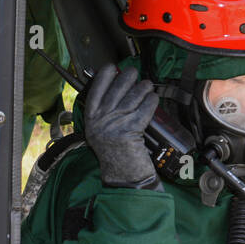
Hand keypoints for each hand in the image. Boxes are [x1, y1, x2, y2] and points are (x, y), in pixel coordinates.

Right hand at [82, 65, 159, 187]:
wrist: (122, 175)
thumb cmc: (113, 154)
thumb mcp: (99, 132)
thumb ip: (103, 113)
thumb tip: (117, 88)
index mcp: (91, 119)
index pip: (96, 90)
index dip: (105, 76)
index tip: (112, 68)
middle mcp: (101, 119)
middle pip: (116, 89)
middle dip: (128, 77)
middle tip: (135, 74)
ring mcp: (116, 124)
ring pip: (133, 96)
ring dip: (143, 88)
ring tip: (147, 85)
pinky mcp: (132, 129)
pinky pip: (145, 108)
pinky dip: (151, 101)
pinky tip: (153, 98)